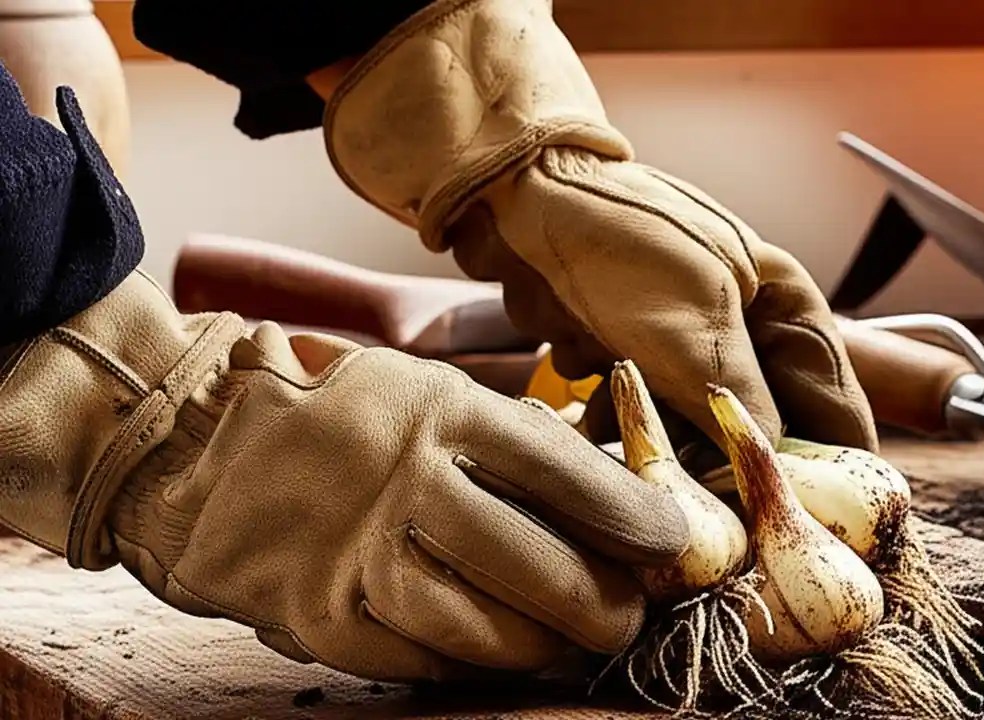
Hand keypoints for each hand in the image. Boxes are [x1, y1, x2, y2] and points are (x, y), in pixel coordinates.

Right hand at [3, 273, 687, 682]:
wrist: (203, 459)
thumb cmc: (346, 422)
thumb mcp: (430, 393)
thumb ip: (515, 439)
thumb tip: (617, 500)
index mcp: (441, 412)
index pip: (564, 472)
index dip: (631, 517)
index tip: (667, 544)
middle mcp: (404, 482)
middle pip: (537, 567)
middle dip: (604, 605)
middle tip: (626, 616)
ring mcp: (359, 555)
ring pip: (488, 630)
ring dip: (547, 647)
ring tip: (572, 642)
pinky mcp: (325, 619)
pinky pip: (425, 662)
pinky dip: (474, 665)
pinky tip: (501, 655)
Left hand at [322, 0, 877, 454]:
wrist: (521, 200)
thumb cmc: (619, 247)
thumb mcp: (694, 336)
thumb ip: (741, 408)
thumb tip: (771, 472)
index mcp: (783, 302)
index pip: (833, 399)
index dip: (833, 465)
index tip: (821, 523)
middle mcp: (744, 322)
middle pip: (760, 422)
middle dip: (729, 462)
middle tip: (712, 505)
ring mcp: (686, 334)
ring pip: (693, 422)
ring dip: (663, 439)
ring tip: (636, 440)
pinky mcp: (634, 346)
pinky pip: (642, 407)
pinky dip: (620, 414)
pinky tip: (592, 406)